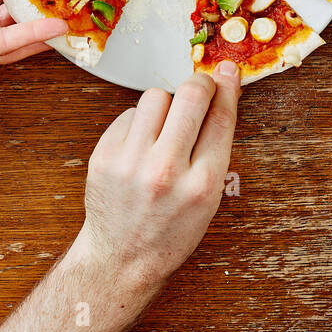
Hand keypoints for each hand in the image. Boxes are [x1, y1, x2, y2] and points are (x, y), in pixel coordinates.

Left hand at [73, 64, 241, 291]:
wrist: (122, 258)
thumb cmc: (171, 230)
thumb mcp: (209, 198)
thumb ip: (216, 146)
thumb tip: (225, 91)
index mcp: (203, 184)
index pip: (221, 117)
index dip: (227, 88)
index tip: (228, 73)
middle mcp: (166, 171)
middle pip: (190, 96)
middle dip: (200, 84)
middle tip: (200, 89)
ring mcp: (131, 162)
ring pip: (156, 96)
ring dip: (166, 104)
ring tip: (166, 126)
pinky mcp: (104, 156)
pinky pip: (128, 114)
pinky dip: (139, 122)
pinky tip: (142, 144)